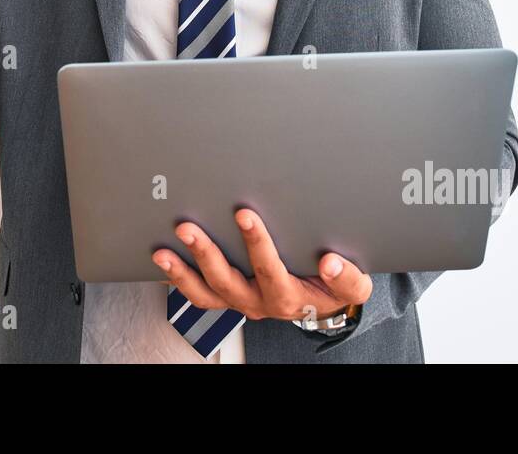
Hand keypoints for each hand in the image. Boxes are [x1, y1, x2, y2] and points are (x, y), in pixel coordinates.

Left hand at [151, 207, 372, 323]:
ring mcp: (240, 301)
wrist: (323, 303)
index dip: (256, 244)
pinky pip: (199, 294)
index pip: (269, 269)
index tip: (244, 215)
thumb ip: (347, 277)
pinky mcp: (228, 297)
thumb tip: (332, 263)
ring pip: (206, 292)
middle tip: (188, 227)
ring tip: (163, 250)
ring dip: (182, 271)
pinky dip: (178, 279)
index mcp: (288, 297)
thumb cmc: (333, 286)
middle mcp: (259, 303)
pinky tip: (163, 260)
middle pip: (226, 281)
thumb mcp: (354, 284)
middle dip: (205, 252)